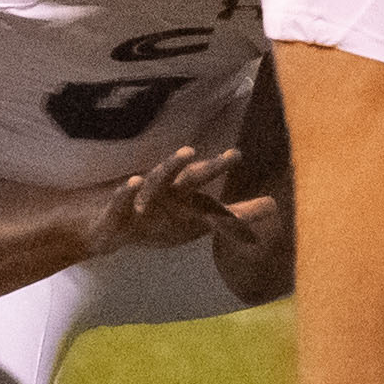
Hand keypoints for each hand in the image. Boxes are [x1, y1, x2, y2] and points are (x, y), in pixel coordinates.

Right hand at [85, 145, 244, 254]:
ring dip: (170, 167)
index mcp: (183, 194)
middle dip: (207, 165)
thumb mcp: (199, 221)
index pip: (204, 178)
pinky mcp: (118, 212)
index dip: (219, 166)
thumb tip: (274, 205)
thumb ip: (236, 216)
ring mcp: (141, 200)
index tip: (237, 154)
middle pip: (188, 177)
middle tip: (223, 153)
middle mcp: (165, 192)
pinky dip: (128, 191)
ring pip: (157, 181)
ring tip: (187, 153)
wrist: (110, 230)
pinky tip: (134, 181)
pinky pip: (122, 200)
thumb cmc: (160, 219)